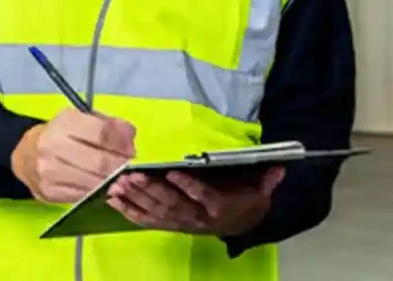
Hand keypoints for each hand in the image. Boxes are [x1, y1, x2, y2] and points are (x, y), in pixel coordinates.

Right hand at [11, 109, 135, 203]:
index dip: (122, 144)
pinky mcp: (49, 192)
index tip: (131, 150)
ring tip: (120, 180)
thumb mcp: (82, 120)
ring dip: (112, 183)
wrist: (25, 155)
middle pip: (99, 162)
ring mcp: (49, 171)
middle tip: (128, 170)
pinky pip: (83, 196)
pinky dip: (97, 193)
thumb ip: (109, 125)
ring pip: (93, 182)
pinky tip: (102, 188)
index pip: (102, 133)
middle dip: (120, 167)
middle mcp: (53, 146)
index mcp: (64, 122)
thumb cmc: (60, 136)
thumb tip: (130, 138)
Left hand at [106, 165, 284, 235]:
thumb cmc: (246, 200)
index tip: (173, 171)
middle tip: (133, 175)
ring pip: (158, 212)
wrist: (242, 224)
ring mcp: (183, 223)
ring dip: (136, 199)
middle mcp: (199, 218)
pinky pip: (149, 221)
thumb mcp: (260, 191)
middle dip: (152, 190)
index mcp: (221, 207)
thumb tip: (278, 166)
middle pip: (174, 205)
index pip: (205, 197)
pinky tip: (114, 201)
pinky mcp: (171, 225)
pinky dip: (130, 212)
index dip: (189, 186)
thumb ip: (266, 179)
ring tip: (118, 185)